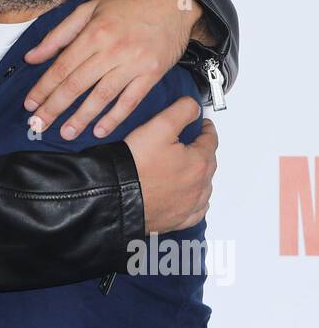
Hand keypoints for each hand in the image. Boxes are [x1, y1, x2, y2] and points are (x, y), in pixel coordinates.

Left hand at [23, 0, 201, 137]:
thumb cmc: (130, 2)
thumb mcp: (89, 8)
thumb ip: (59, 34)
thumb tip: (32, 57)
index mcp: (94, 32)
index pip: (61, 67)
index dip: (43, 89)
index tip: (30, 104)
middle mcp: (112, 49)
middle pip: (77, 85)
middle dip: (55, 108)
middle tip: (39, 125)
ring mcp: (133, 63)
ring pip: (101, 96)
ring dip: (81, 118)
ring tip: (66, 133)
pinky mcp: (152, 74)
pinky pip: (130, 100)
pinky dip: (115, 117)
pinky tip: (100, 130)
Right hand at [125, 97, 217, 231]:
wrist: (116, 197)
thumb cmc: (135, 166)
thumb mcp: (158, 126)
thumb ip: (182, 111)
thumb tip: (194, 107)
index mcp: (199, 163)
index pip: (210, 139)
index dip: (205, 128)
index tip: (201, 125)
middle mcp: (199, 186)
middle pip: (208, 163)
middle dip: (202, 151)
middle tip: (189, 143)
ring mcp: (189, 206)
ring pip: (204, 187)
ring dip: (199, 176)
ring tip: (185, 167)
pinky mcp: (178, 220)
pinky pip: (196, 210)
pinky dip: (195, 201)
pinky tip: (187, 196)